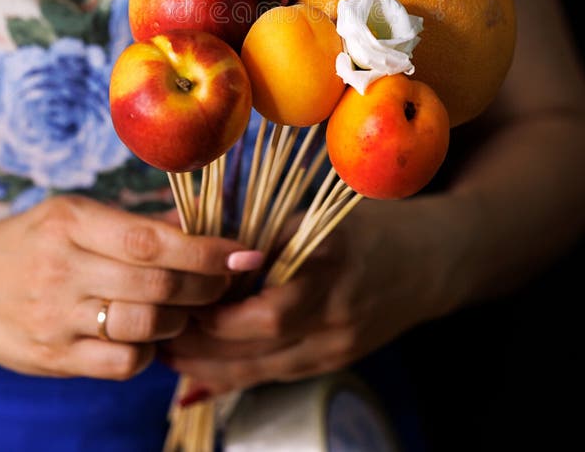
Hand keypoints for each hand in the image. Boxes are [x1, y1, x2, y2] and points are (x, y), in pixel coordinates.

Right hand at [0, 195, 262, 379]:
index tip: (242, 253)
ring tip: (187, 307)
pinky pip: (122, 362)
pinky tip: (151, 336)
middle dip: (205, 286)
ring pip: (145, 325)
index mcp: (73, 223)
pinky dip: (150, 351)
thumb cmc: (36, 242)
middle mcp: (64, 269)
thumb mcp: (74, 215)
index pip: (151, 241)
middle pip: (156, 284)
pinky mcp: (54, 357)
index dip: (205, 249)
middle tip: (225, 282)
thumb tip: (199, 229)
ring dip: (181, 318)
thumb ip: (134, 224)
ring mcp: (57, 317)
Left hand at [159, 195, 467, 393]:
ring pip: (263, 372)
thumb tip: (194, 236)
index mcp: (332, 271)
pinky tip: (202, 373)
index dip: (216, 314)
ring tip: (168, 357)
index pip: (266, 312)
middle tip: (159, 333)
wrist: (433, 262)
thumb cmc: (371, 225)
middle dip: (201, 348)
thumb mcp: (317, 215)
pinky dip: (237, 376)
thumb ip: (260, 230)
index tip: (179, 298)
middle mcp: (336, 319)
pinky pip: (278, 376)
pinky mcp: (336, 362)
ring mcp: (338, 348)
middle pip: (258, 351)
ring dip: (211, 368)